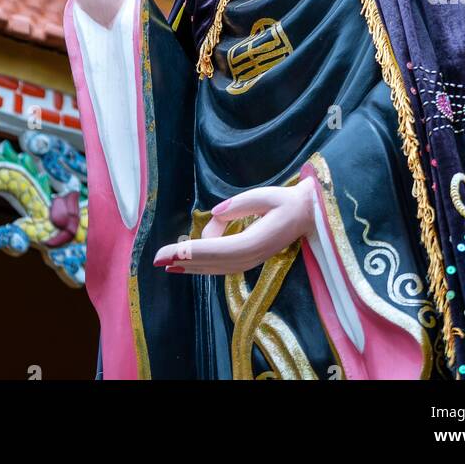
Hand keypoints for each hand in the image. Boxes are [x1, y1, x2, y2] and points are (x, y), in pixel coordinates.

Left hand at [153, 179, 316, 275]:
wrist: (308, 216)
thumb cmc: (286, 202)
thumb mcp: (266, 196)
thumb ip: (240, 205)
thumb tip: (215, 213)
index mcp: (255, 241)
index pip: (217, 249)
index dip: (192, 252)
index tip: (170, 253)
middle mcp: (251, 257)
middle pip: (211, 263)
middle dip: (183, 261)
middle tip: (157, 260)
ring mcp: (250, 261)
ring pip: (213, 267)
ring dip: (189, 265)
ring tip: (167, 262)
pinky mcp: (248, 260)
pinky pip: (219, 266)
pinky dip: (201, 265)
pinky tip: (186, 264)